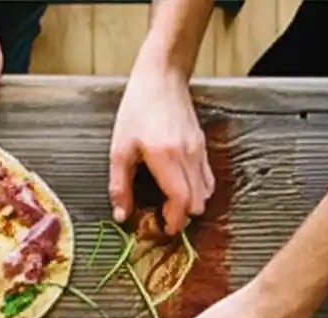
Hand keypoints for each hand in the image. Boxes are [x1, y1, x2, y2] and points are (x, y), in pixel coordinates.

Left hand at [110, 43, 213, 233]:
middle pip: (198, 201)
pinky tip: (180, 187)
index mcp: (165, 157)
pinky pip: (208, 177)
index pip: (182, 200)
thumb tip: (121, 216)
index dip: (175, 220)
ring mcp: (199, 150)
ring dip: (192, 203)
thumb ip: (120, 186)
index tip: (164, 228)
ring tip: (172, 204)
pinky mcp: (203, 146)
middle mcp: (188, 156)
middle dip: (183, 216)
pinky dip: (198, 190)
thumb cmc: (137, 110)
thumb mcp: (119, 150)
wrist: (162, 78)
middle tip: (164, 218)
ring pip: (207, 191)